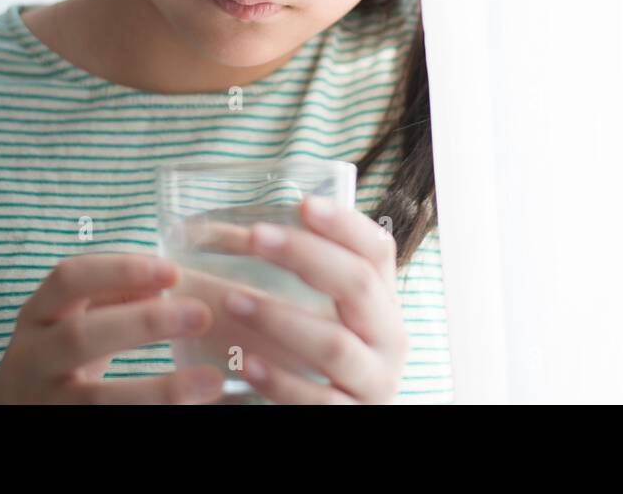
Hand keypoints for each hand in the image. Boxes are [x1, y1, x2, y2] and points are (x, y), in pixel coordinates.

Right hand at [0, 253, 225, 403]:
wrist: (15, 409)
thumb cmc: (60, 352)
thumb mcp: (75, 316)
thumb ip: (115, 296)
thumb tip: (167, 283)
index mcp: (38, 314)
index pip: (69, 278)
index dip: (121, 270)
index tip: (173, 272)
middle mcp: (33, 358)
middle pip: (80, 337)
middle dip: (144, 323)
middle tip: (201, 315)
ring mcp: (47, 402)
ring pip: (96, 399)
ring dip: (160, 390)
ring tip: (212, 380)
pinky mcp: (64, 428)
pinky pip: (107, 423)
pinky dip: (152, 415)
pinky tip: (192, 408)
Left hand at [221, 196, 408, 403]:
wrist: (340, 413)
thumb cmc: (322, 355)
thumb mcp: (330, 313)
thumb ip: (304, 274)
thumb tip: (232, 229)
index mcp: (385, 301)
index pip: (378, 250)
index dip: (345, 224)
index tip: (303, 204)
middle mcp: (390, 338)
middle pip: (357, 285)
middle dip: (305, 256)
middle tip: (257, 236)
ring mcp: (374, 381)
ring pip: (334, 345)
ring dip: (281, 318)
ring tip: (233, 300)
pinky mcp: (352, 418)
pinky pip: (317, 401)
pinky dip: (281, 381)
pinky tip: (246, 364)